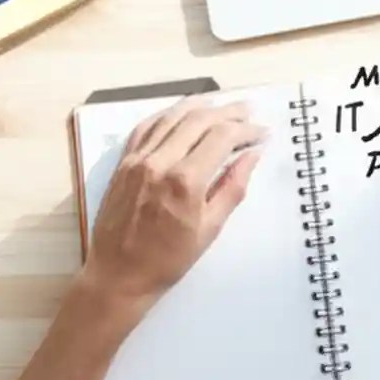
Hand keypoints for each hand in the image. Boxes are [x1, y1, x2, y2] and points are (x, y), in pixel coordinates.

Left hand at [81, 98, 265, 309]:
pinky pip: (146, 127)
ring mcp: (137, 159)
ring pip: (171, 116)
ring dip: (199, 106)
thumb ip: (232, 187)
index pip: (221, 137)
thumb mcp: (209, 229)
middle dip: (228, 111)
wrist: (118, 276)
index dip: (245, 130)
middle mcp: (159, 162)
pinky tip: (180, 113)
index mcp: (184, 181)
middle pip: (199, 119)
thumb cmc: (167, 260)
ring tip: (220, 104)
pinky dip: (167, 115)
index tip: (261, 133)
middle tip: (247, 111)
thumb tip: (252, 156)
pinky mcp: (123, 163)